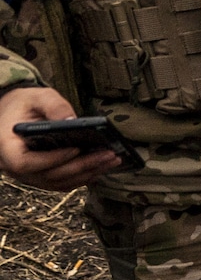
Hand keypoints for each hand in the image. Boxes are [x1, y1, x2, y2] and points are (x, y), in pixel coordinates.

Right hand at [0, 87, 119, 192]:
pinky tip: (100, 167)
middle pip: (48, 175)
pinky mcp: (39, 175)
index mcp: (7, 147)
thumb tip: (72, 120)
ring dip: (86, 173)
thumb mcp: (37, 97)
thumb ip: (53, 105)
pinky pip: (60, 182)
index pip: (25, 163)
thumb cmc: (23, 104)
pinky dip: (81, 177)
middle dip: (81, 166)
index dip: (52, 159)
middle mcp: (14, 166)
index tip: (76, 149)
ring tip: (111, 160)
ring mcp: (27, 174)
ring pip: (57, 181)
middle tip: (108, 155)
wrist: (14, 111)